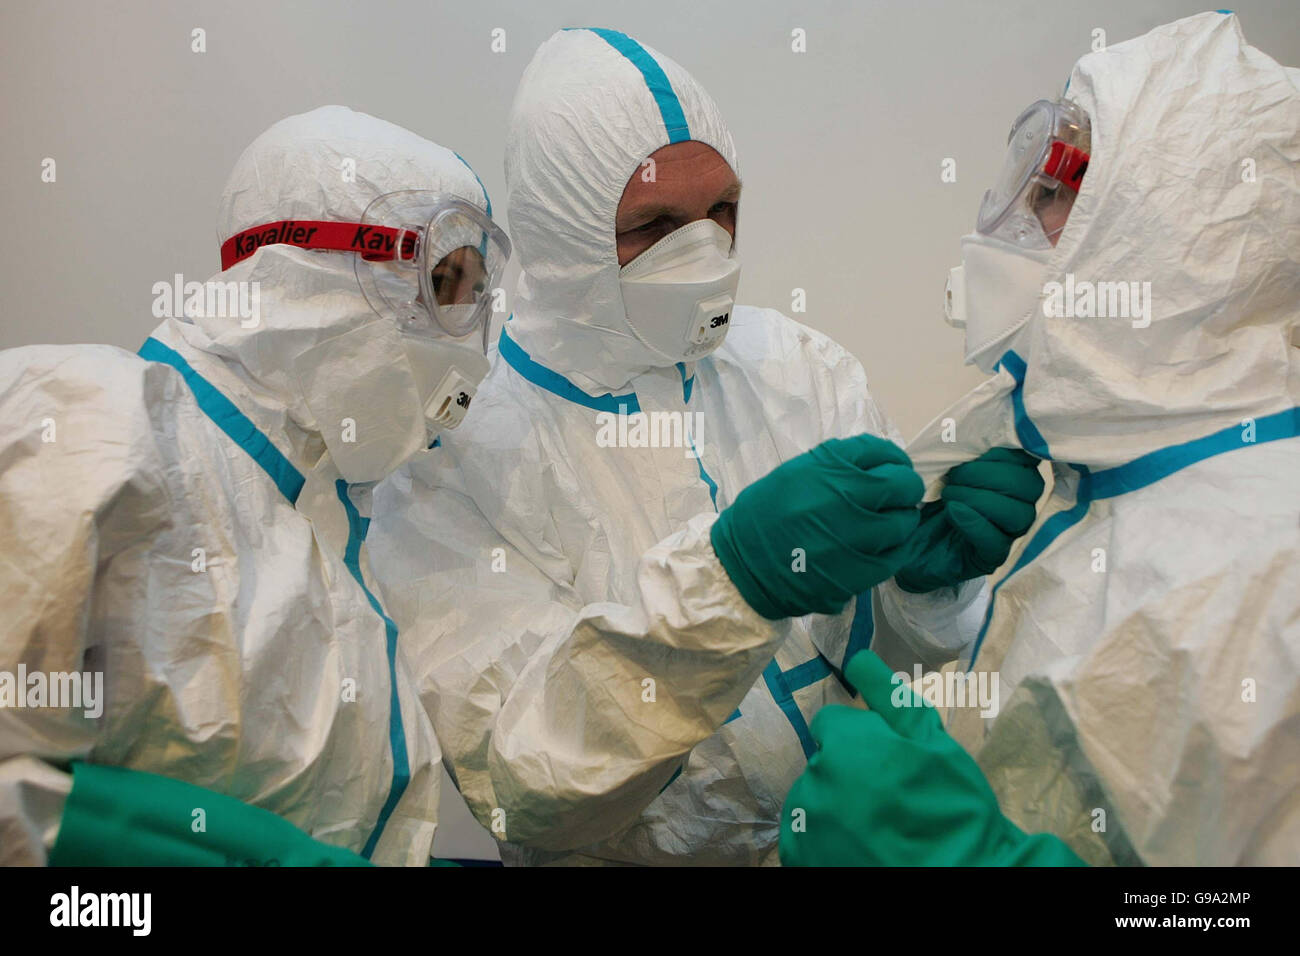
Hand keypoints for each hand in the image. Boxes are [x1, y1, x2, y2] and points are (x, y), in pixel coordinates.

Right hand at [710, 434, 922, 619]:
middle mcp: (841, 499)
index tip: (895, 467)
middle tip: (899, 495)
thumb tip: (880, 465)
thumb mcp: (794, 474)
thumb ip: (837, 465)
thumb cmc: (763, 516)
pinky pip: (894, 558)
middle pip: (902, 485)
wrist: (739, 568)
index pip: (881, 453)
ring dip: (902, 520)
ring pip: (903, 524)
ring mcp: (851, 539)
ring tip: (891, 523)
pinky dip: (896, 550)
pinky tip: (886, 548)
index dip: (895, 459)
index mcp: (824, 469)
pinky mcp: (854, 574)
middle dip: (906, 488)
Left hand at [779, 651, 1082, 865]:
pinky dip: (823, 835)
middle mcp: (816, 779)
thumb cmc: (953, 806)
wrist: (963, 873)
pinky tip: (858, 842)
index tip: (890, 760)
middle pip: (825, 760)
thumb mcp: (933, 742)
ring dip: (836, 803)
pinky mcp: (802, 855)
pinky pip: (802, 832)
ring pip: (814, 796)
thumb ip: (889, 697)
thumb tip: (857, 656)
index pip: (833, 723)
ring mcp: (806, 822)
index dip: (864, 737)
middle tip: (892, 796)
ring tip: (878, 824)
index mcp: (844, 744)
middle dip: (851, 770)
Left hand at [894, 447, 1042, 592]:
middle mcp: (1018, 506)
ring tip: (949, 495)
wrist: (902, 537)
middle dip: (989, 474)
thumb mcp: (942, 466)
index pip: (1030, 461)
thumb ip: (963, 450)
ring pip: (1018, 514)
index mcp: (1011, 479)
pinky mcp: (990, 558)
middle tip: (954, 477)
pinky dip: (974, 522)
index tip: (978, 447)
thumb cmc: (926, 498)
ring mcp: (1007, 535)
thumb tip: (973, 427)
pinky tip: (953, 511)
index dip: (1009, 451)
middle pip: (1030, 486)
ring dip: (979, 498)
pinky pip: (998, 542)